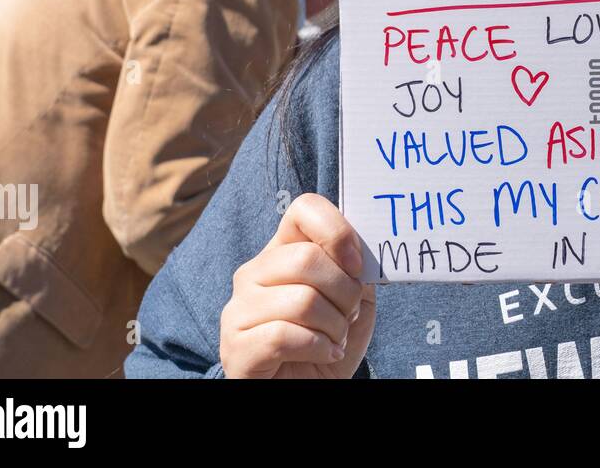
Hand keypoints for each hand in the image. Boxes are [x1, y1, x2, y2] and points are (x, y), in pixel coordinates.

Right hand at [220, 193, 375, 378]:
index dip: (337, 231)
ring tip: (335, 339)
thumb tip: (363, 249)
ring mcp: (238, 309)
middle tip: (349, 316)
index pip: (304, 209)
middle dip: (345, 293)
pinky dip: (319, 348)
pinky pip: (286, 336)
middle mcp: (253, 273)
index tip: (358, 265)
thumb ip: (356, 270)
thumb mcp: (353, 300)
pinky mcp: (236, 346)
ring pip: (302, 301)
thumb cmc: (329, 341)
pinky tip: (325, 355)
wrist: (307, 391)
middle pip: (307, 259)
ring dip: (335, 327)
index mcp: (282, 251)